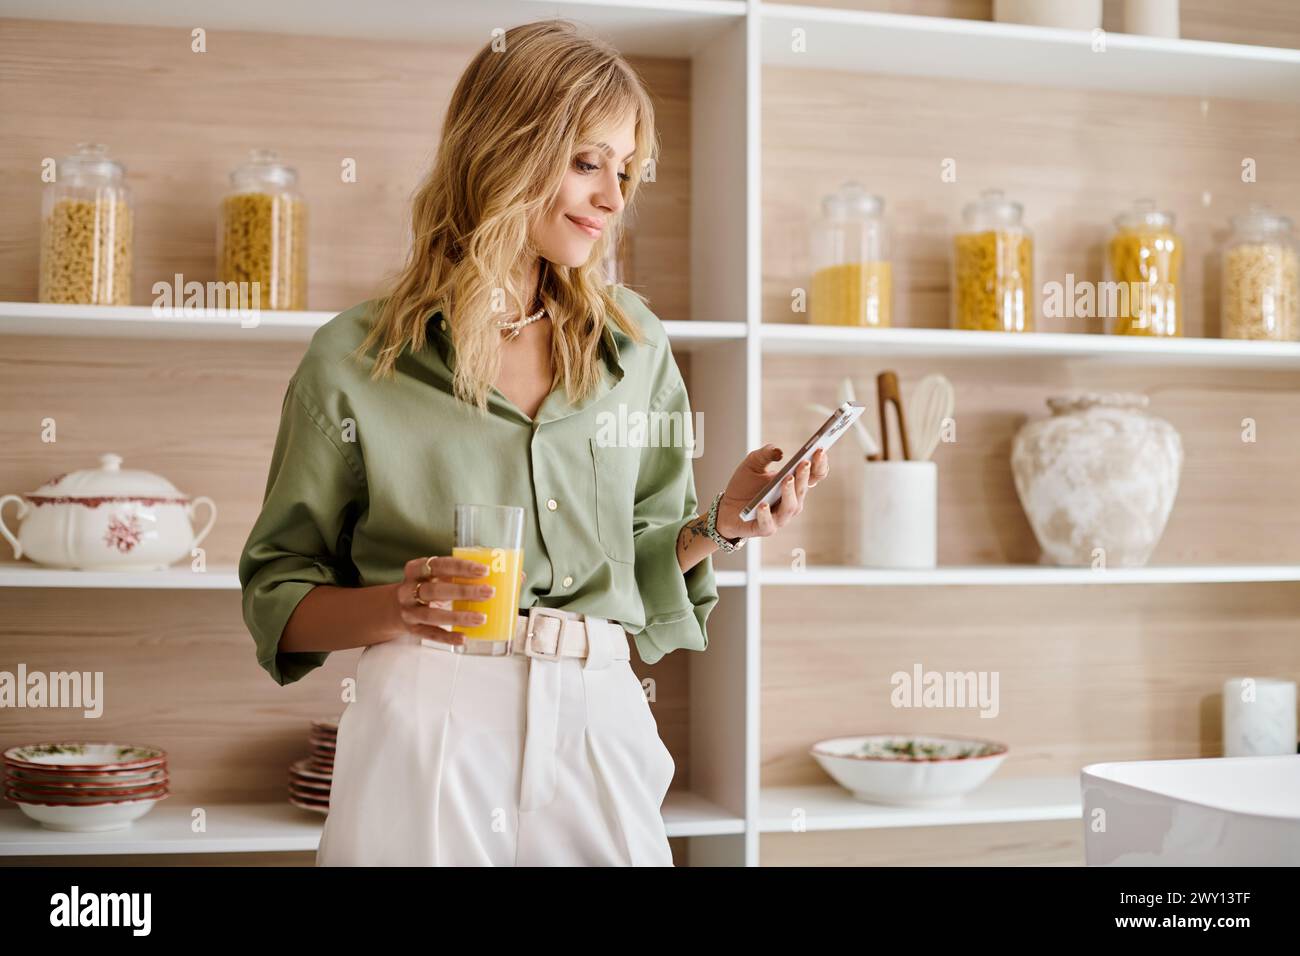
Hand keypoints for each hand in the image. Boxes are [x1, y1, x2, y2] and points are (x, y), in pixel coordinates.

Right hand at [394, 556, 525, 645]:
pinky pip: (429, 635)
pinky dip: (447, 637)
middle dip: (463, 591)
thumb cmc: (429, 586)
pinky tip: (464, 638)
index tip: (483, 570)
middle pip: (435, 590)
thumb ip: (470, 574)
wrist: (395, 607)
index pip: (438, 564)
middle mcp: (409, 589)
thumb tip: (518, 576)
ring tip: (481, 618)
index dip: (460, 567)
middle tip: (489, 592)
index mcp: (417, 569)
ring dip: (458, 616)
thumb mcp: (442, 575)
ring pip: (432, 615)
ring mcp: (409, 611)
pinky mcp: (412, 629)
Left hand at [714, 445, 828, 540]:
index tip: (820, 450)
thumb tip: (778, 451)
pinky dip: (766, 514)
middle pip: (803, 489)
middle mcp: (792, 502)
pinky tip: (763, 504)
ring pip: (790, 507)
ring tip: (787, 478)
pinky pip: (768, 523)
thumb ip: (764, 454)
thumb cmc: (744, 485)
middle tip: (804, 462)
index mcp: (794, 485)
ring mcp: (780, 517)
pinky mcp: (765, 528)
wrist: (726, 507)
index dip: (820, 464)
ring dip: (790, 492)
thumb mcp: (752, 464)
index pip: (814, 476)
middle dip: (804, 475)